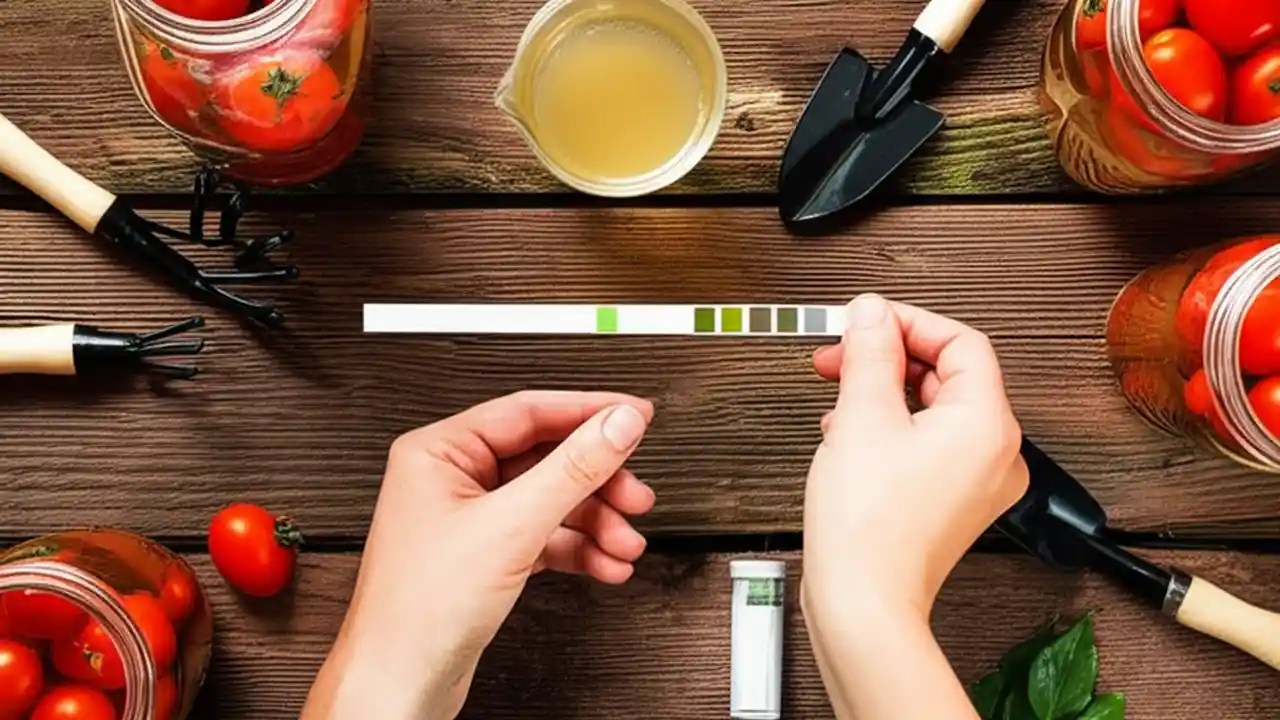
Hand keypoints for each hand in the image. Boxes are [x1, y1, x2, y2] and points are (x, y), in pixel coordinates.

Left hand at [303, 391, 654, 719]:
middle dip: (597, 482)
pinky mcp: (485, 556)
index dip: (588, 411)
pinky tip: (604, 564)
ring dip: (594, 522)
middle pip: (545, 459)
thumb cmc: (419, 609)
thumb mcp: (511, 526)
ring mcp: (469, 519)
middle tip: (636, 494)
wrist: (398, 683)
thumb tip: (617, 423)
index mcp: (439, 451)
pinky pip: (543, 536)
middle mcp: (451, 478)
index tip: (634, 415)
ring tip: (625, 542)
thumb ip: (572, 468)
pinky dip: (577, 549)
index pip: (528, 411)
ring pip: (550, 501)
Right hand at [801, 294, 1026, 719]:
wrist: (863, 604)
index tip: (864, 321)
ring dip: (882, 393)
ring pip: (931, 409)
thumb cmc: (868, 528)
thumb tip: (872, 314)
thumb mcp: (861, 416)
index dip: (907, 323)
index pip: (960, 342)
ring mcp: (975, 482)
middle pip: (946, 374)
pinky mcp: (951, 503)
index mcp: (986, 424)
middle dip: (887, 359)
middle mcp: (994, 453)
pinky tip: (848, 434)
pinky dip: (888, 428)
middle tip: (840, 356)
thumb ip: (870, 352)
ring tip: (838, 397)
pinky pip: (926, 444)